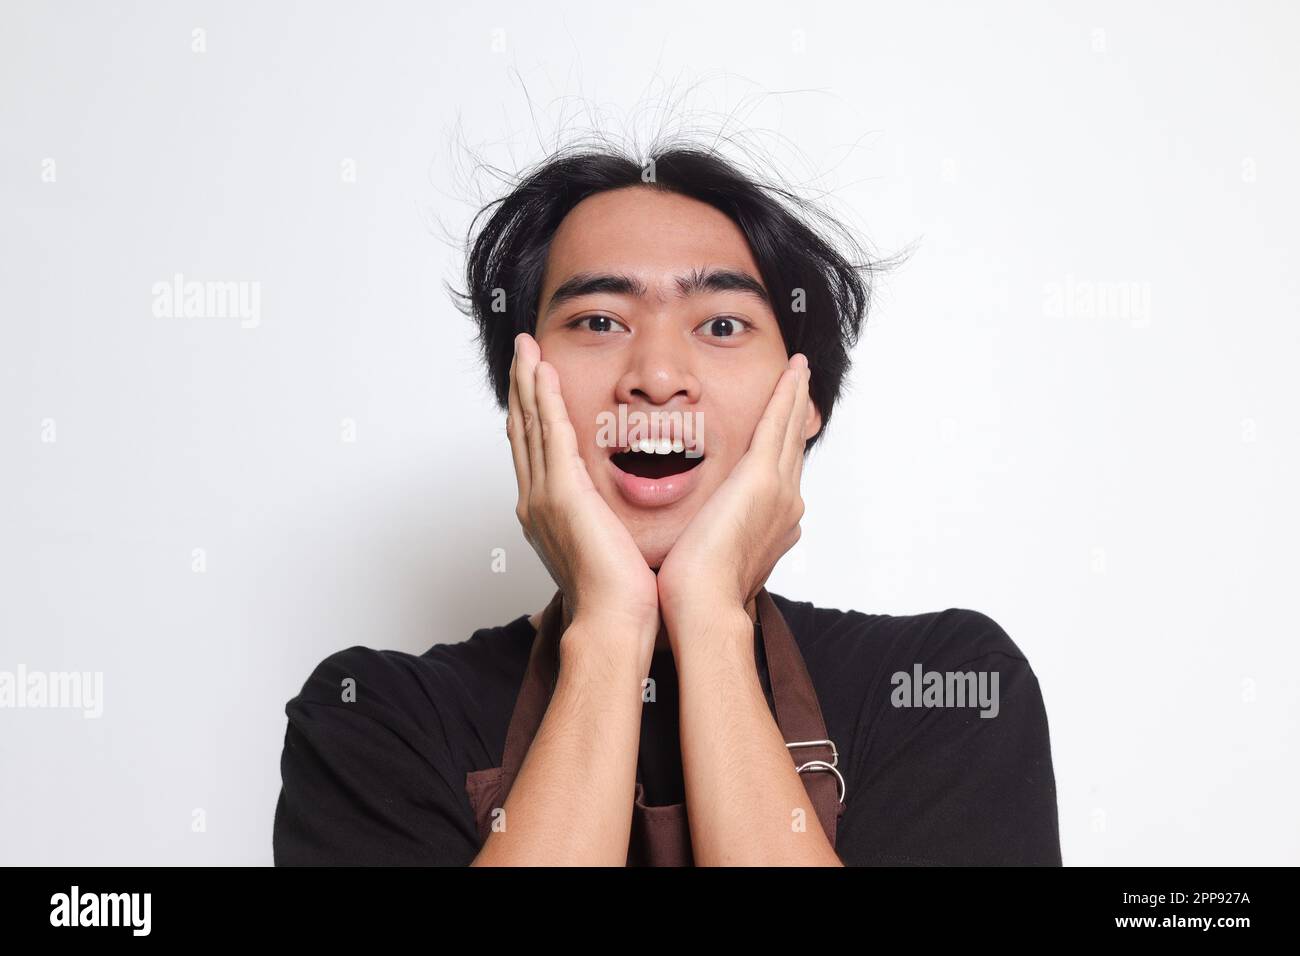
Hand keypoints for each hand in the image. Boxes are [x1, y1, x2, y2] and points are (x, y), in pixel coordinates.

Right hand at [507, 333, 659, 649]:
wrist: (613, 622)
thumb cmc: (618, 597)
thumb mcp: (606, 550)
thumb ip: (602, 527)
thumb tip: (614, 523)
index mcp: (546, 513)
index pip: (535, 451)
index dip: (531, 413)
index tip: (533, 383)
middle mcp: (535, 501)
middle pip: (523, 431)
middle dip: (521, 388)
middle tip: (520, 352)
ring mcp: (544, 495)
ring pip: (531, 425)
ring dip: (528, 382)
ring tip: (526, 348)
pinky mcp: (561, 493)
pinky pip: (550, 434)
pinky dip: (544, 399)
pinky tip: (542, 371)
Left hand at [655, 353, 813, 639]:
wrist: (704, 606)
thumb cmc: (696, 594)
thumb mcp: (709, 557)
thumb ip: (711, 538)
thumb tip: (697, 537)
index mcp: (771, 523)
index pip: (779, 475)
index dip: (783, 447)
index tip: (784, 428)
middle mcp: (784, 504)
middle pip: (792, 448)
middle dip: (795, 416)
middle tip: (800, 386)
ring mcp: (777, 490)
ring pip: (789, 430)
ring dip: (794, 397)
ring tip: (798, 372)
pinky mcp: (761, 478)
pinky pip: (778, 423)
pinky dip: (786, 395)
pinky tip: (791, 372)